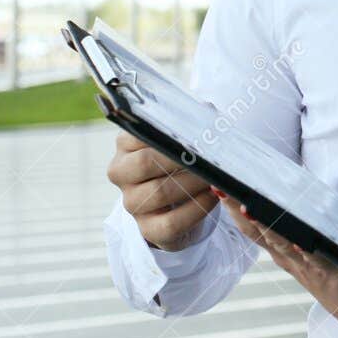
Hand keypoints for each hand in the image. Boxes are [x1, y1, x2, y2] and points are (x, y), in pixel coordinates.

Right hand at [106, 131, 217, 250]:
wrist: (182, 201)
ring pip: (160, 193)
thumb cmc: (183, 160)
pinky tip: (212, 198)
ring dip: (194, 184)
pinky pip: (171, 223)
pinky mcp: (147, 228)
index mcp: (126, 144)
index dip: (170, 134)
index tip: (196, 134)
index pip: (139, 133)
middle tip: (209, 157)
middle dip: (182, 160)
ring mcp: (132, 202)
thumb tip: (207, 109)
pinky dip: (197, 210)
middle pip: (145, 163)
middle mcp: (121, 173)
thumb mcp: (185, 137)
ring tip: (215, 177)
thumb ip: (193, 120)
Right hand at [221, 198, 337, 337]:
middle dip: (242, 213)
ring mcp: (314, 274)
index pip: (266, 232)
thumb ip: (322, 235)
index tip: (226, 190)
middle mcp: (301, 266)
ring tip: (243, 205)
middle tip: (221, 189)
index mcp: (301, 259)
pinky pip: (312, 260)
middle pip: (265, 236)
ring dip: (263, 226)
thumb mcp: (337, 254)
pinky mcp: (334, 280)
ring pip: (282, 245)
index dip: (245, 214)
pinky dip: (299, 247)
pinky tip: (290, 235)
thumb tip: (310, 205)